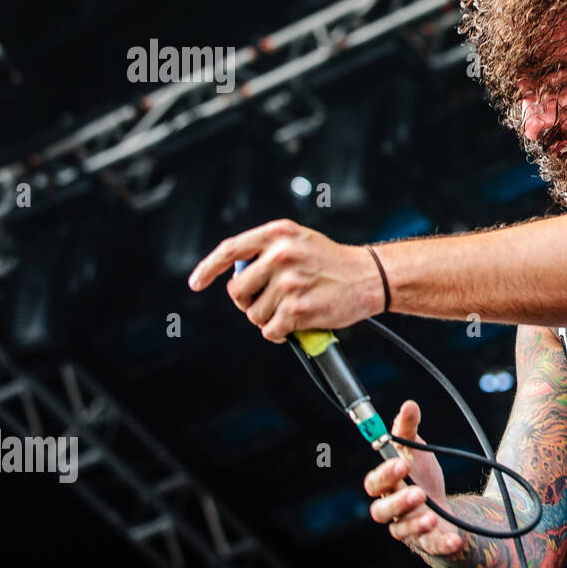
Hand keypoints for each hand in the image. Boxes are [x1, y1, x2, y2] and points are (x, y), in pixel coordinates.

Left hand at [186, 218, 382, 342]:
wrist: (369, 277)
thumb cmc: (333, 262)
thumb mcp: (299, 242)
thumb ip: (267, 251)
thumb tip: (234, 274)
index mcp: (278, 234)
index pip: (230, 249)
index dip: (208, 268)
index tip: (197, 283)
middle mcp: (280, 255)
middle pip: (237, 290)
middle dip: (248, 302)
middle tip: (267, 302)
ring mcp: (289, 282)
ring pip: (253, 314)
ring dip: (267, 319)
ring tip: (289, 310)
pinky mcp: (297, 308)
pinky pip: (270, 330)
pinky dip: (278, 333)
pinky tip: (293, 325)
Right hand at [364, 400, 463, 556]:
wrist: (442, 508)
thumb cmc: (422, 477)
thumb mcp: (418, 451)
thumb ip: (408, 429)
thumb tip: (409, 404)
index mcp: (387, 487)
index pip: (374, 485)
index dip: (384, 475)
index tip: (401, 464)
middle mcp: (393, 511)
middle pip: (381, 512)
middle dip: (398, 503)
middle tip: (417, 492)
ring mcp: (409, 530)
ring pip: (402, 531)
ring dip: (416, 524)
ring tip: (432, 516)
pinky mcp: (429, 543)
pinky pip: (432, 547)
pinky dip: (442, 544)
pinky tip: (455, 539)